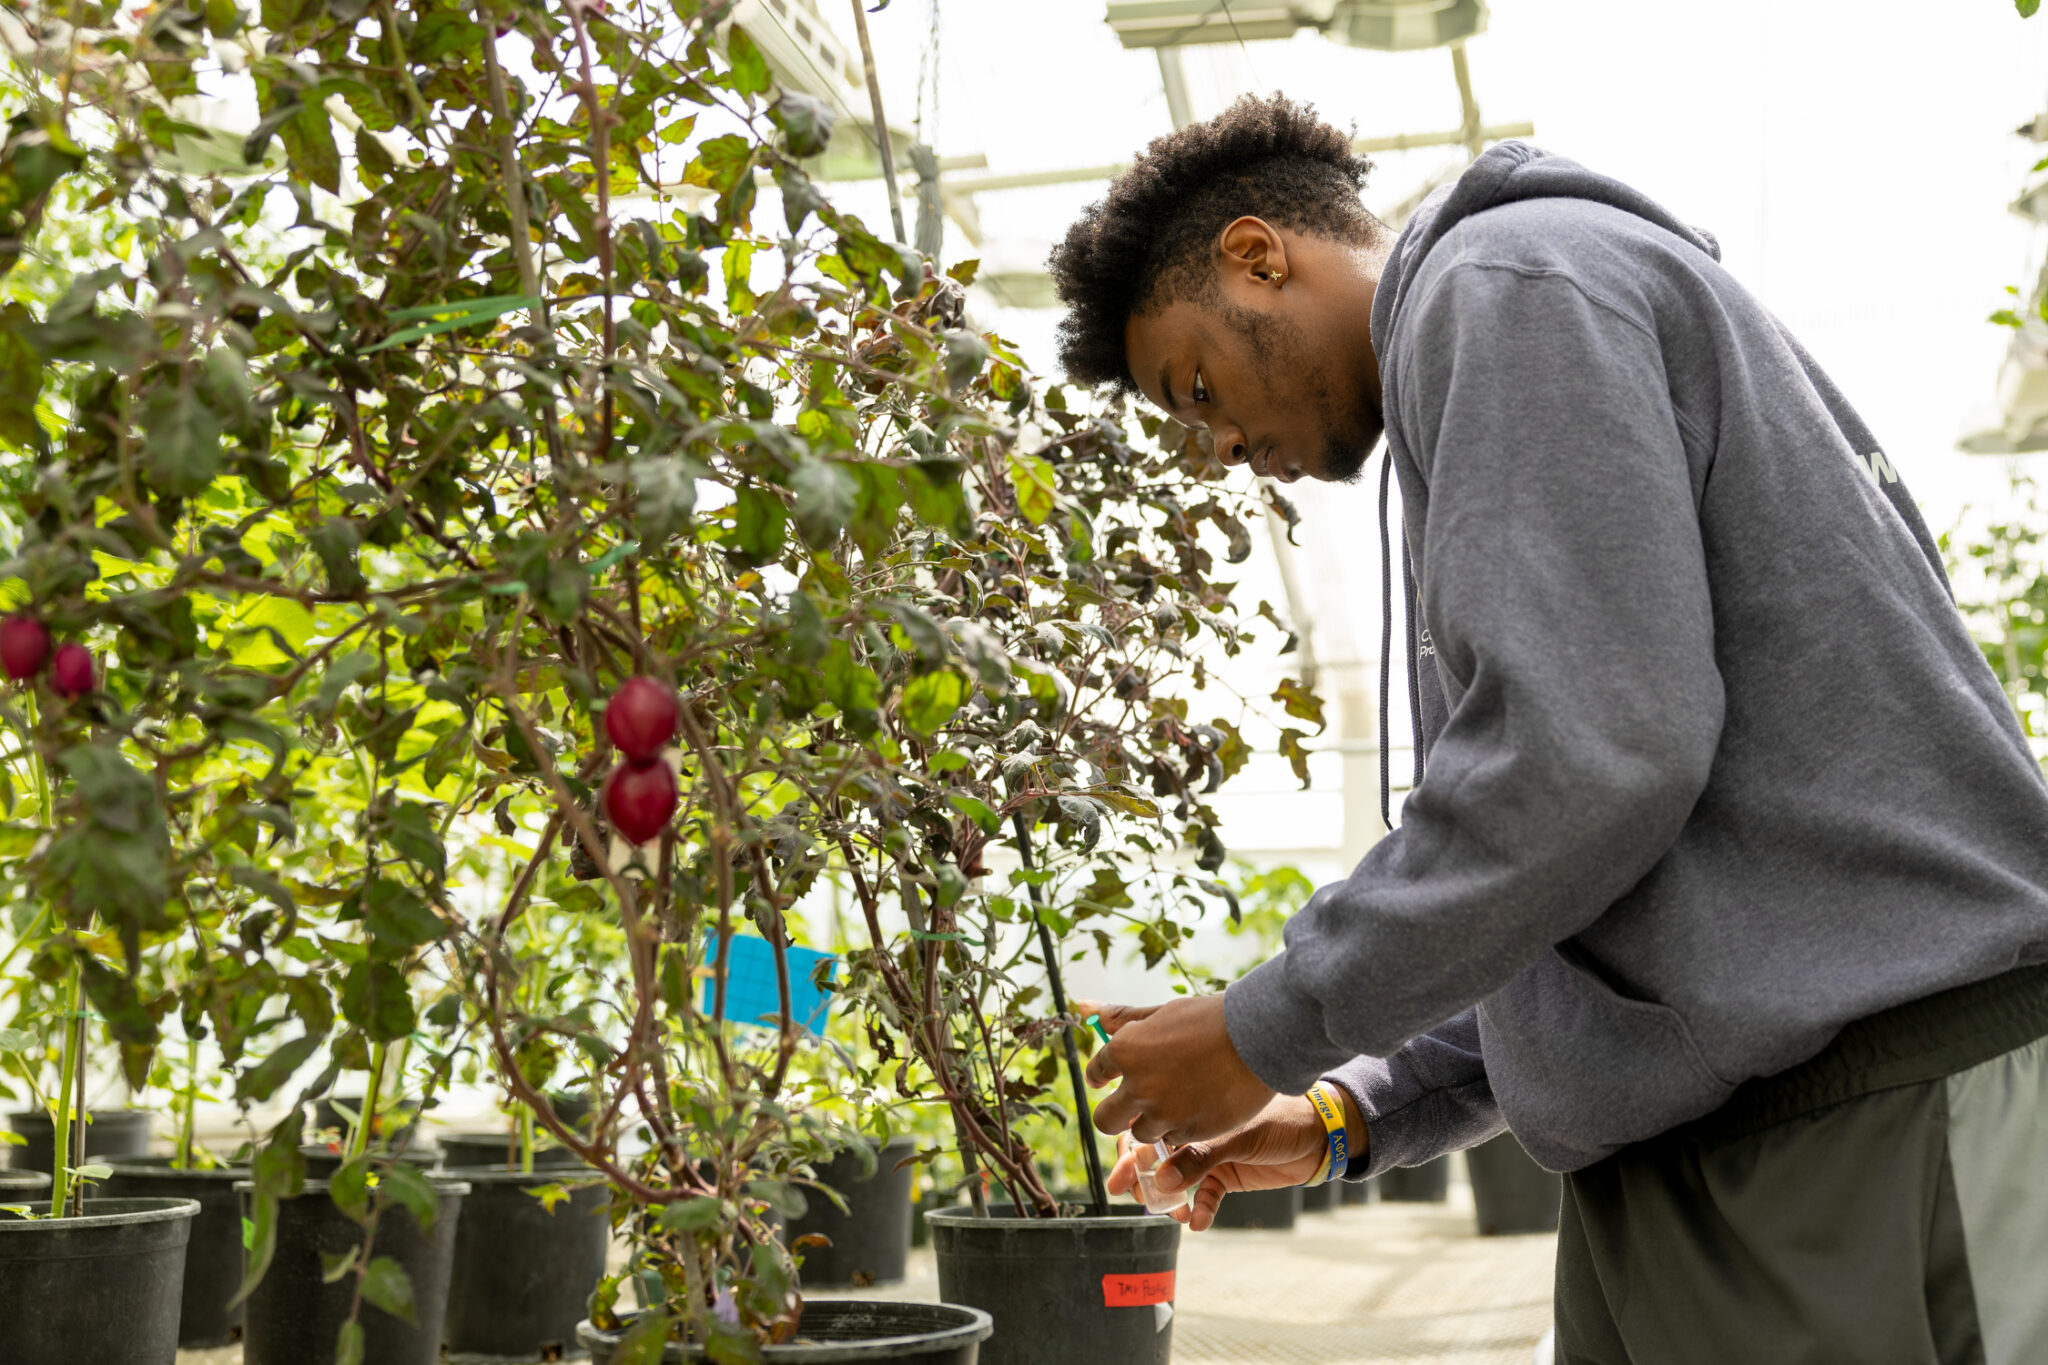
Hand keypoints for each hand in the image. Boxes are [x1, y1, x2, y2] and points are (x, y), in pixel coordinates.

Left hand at [1076, 995, 1276, 1144]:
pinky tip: (1196, 1106)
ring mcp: (1164, 1114)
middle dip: (1114, 1113)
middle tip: (1133, 1102)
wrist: (1260, 1040)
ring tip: (1176, 1099)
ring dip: (1151, 1120)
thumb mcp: (1163, 1012)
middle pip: (1105, 1120)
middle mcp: (1138, 1086)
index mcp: (1125, 1050)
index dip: (1103, 1074)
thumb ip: (1121, 1016)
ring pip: (1140, 1132)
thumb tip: (1084, 1006)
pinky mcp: (1189, 1133)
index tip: (1111, 1076)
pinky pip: (1172, 1139)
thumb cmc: (1211, 1020)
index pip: (1096, 1071)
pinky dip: (1178, 1128)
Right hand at [1105, 1092, 1349, 1230]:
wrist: (1319, 1134)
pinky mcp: (1227, 1177)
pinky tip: (1197, 1222)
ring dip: (1168, 1198)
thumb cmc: (1279, 1118)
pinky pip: (1205, 1198)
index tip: (1119, 1178)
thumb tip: (1161, 1180)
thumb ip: (1200, 1158)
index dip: (1128, 1153)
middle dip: (1141, 1180)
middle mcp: (1194, 1133)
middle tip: (1136, 1197)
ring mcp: (1210, 1156)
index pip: (1147, 1128)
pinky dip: (1200, 1210)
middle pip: (1154, 1158)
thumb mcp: (1238, 1136)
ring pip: (1176, 1181)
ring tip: (1172, 1212)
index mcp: (1191, 1110)